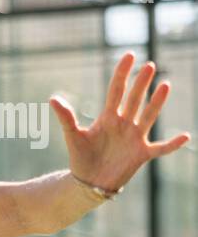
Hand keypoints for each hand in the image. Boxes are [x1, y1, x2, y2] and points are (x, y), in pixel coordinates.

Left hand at [49, 52, 190, 192]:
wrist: (88, 182)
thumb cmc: (81, 157)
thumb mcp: (72, 136)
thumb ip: (66, 118)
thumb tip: (52, 98)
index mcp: (108, 117)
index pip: (116, 91)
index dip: (122, 74)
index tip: (129, 55)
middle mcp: (124, 124)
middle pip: (134, 99)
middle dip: (141, 83)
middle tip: (149, 65)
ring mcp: (135, 138)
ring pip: (148, 116)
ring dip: (157, 102)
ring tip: (165, 85)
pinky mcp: (141, 154)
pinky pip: (160, 148)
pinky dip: (172, 144)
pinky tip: (185, 137)